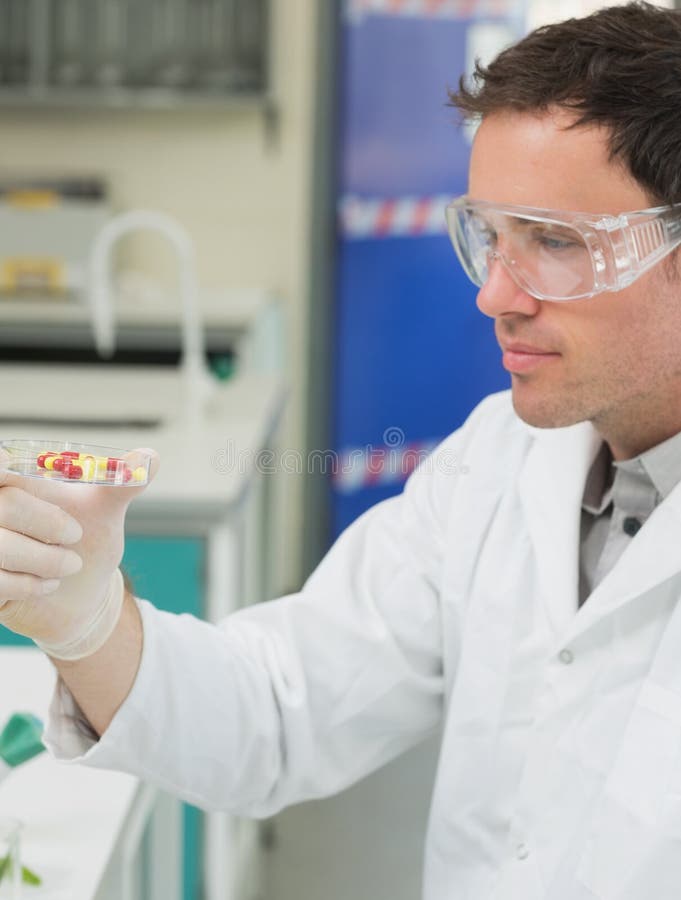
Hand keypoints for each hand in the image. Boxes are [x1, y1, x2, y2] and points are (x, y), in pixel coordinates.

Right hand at [0, 448, 158, 657]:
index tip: (6, 468)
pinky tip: (49, 585)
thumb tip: (151, 456)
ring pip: (0, 546)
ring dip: (44, 559)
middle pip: (3, 504)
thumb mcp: (107, 511)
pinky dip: (29, 584)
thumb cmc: (89, 543)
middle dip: (46, 521)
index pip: (2, 470)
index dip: (2, 468)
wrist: (85, 595)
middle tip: (74, 535)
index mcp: (18, 486)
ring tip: (70, 565)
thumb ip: (123, 482)